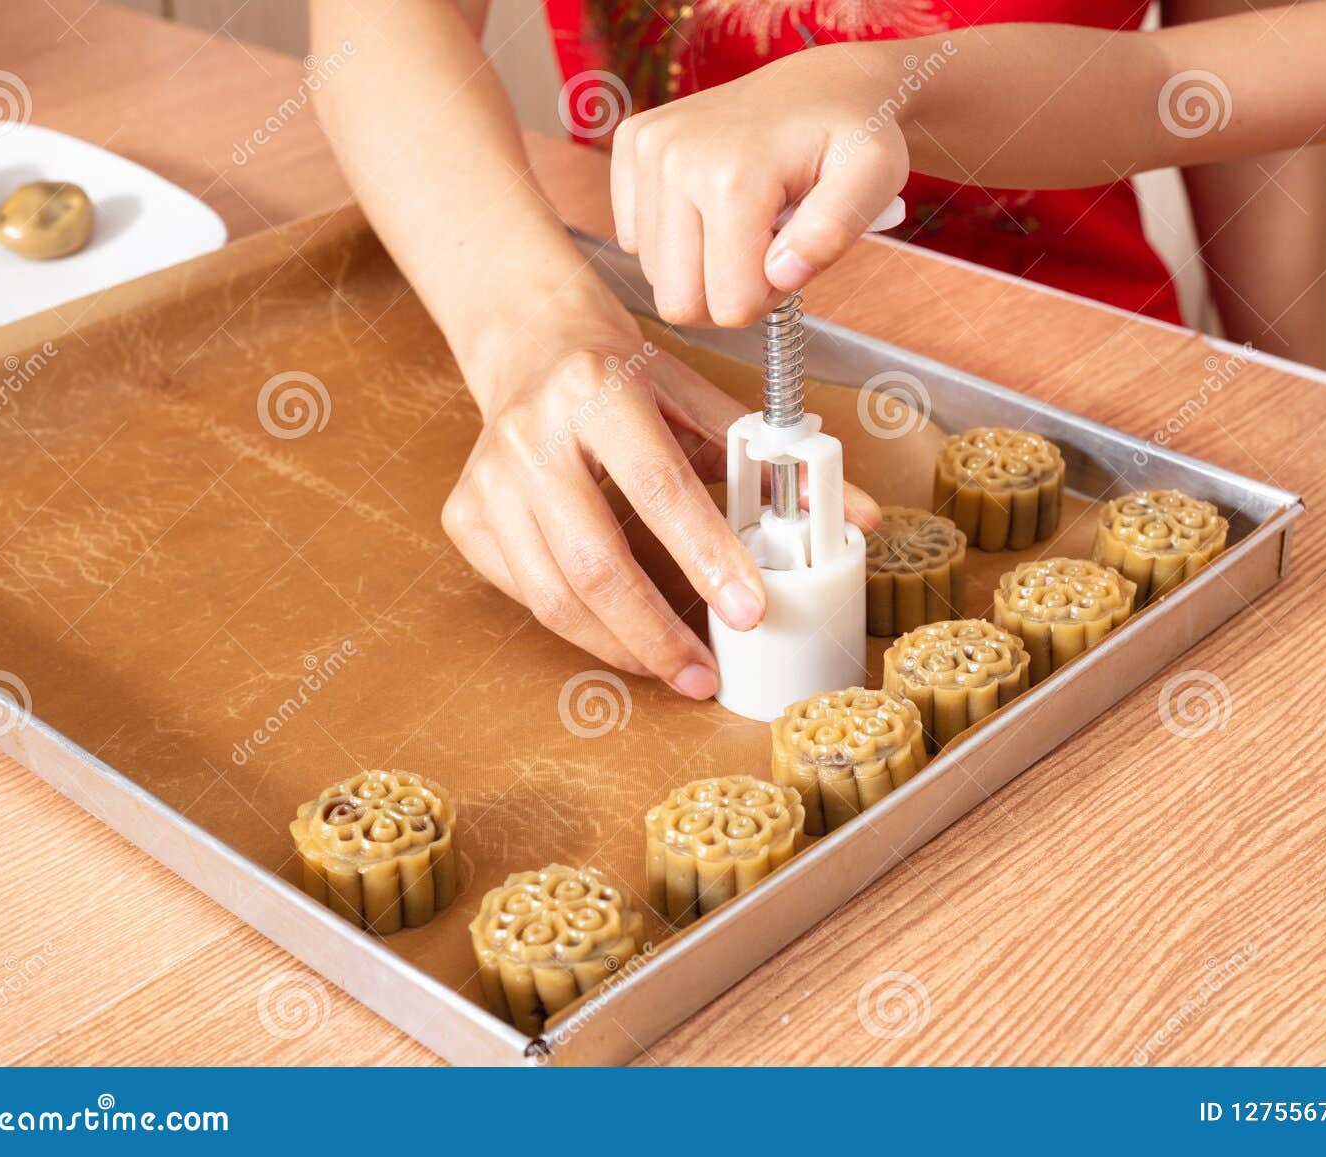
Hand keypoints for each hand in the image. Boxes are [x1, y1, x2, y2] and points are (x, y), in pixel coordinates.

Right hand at [444, 299, 878, 698]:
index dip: (707, 556)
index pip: (660, 487)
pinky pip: (527, 596)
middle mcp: (531, 433)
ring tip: (675, 669)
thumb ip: (771, 460)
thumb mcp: (697, 399)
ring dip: (622, 647)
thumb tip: (862, 519)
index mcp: (598, 388)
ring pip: (554, 594)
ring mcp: (488, 479)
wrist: (531, 351)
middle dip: (658, 632)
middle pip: (595, 561)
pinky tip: (622, 637)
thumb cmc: (626, 381)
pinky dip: (580, 628)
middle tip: (706, 674)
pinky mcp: (463, 516)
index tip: (749, 612)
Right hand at [610, 43, 909, 326]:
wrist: (819, 84)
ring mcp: (647, 149)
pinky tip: (712, 205)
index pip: (730, 305)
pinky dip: (676, 239)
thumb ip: (834, 231)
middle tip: (767, 248)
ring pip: (655, 275)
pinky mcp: (631, 145)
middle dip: (729, 292)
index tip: (792, 257)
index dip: (768, 298)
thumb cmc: (852, 135)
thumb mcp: (874, 178)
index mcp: (732, 174)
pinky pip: (634, 238)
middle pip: (679, 300)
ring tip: (745, 220)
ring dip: (703, 265)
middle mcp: (675, 158)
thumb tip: (782, 275)